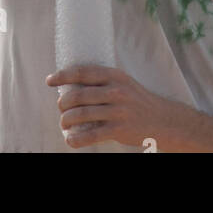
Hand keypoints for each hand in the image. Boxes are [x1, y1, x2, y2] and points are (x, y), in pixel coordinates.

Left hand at [46, 65, 173, 149]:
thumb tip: (71, 84)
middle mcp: (115, 90)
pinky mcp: (119, 129)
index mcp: (114, 75)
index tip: (49, 81)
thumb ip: (102, 81)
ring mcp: (117, 110)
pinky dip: (77, 139)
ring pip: (81, 114)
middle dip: (63, 103)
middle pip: (78, 95)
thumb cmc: (136, 100)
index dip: (62, 76)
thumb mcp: (122, 82)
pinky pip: (91, 134)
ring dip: (66, 120)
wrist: (162, 120)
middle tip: (60, 108)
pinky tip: (70, 140)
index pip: (82, 72)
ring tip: (63, 123)